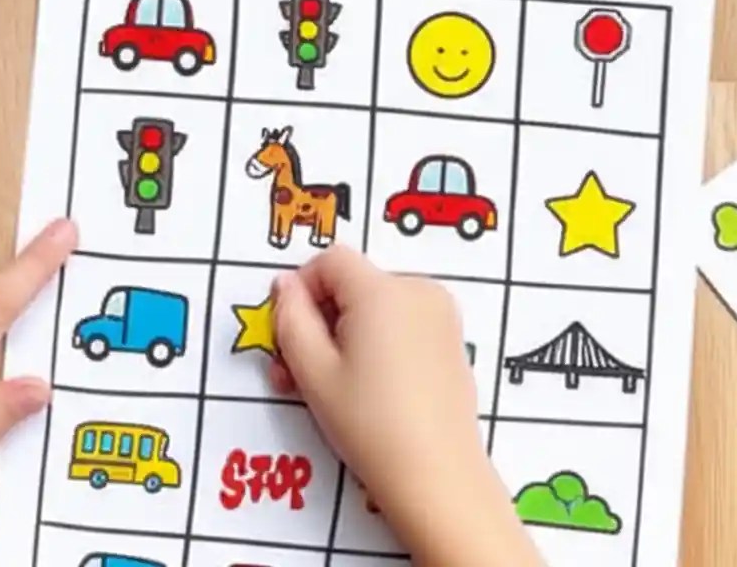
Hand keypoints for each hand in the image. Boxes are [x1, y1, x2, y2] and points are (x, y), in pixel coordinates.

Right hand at [270, 246, 542, 566]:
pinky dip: (376, 344)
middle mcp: (418, 291)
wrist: (436, 475)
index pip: (330, 261)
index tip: (288, 333)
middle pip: (353, 285)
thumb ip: (290, 318)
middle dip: (320, 321)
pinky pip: (402, 324)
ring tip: (326, 387)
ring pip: (376, 307)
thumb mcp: (313, 371)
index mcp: (383, 291)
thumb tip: (285, 285)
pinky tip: (363, 389)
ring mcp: (441, 315)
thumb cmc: (371, 424)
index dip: (301, 290)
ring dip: (345, 335)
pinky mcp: (451, 340)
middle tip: (295, 372)